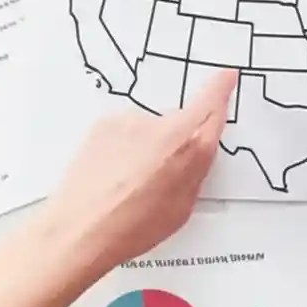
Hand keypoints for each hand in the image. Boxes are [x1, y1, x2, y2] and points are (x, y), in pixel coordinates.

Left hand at [45, 70, 238, 271]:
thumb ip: (196, 170)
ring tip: (128, 183)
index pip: (213, 105)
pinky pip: (125, 130)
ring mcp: (132, 121)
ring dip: (146, 147)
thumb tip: (197, 155)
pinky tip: (112, 174)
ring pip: (150, 128)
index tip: (226, 76)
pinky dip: (123, 147)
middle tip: (158, 178)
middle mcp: (163, 127)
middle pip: (181, 122)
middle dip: (176, 143)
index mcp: (190, 148)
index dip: (221, 88)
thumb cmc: (131, 227)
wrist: (81, 229)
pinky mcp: (106, 123)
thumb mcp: (182, 208)